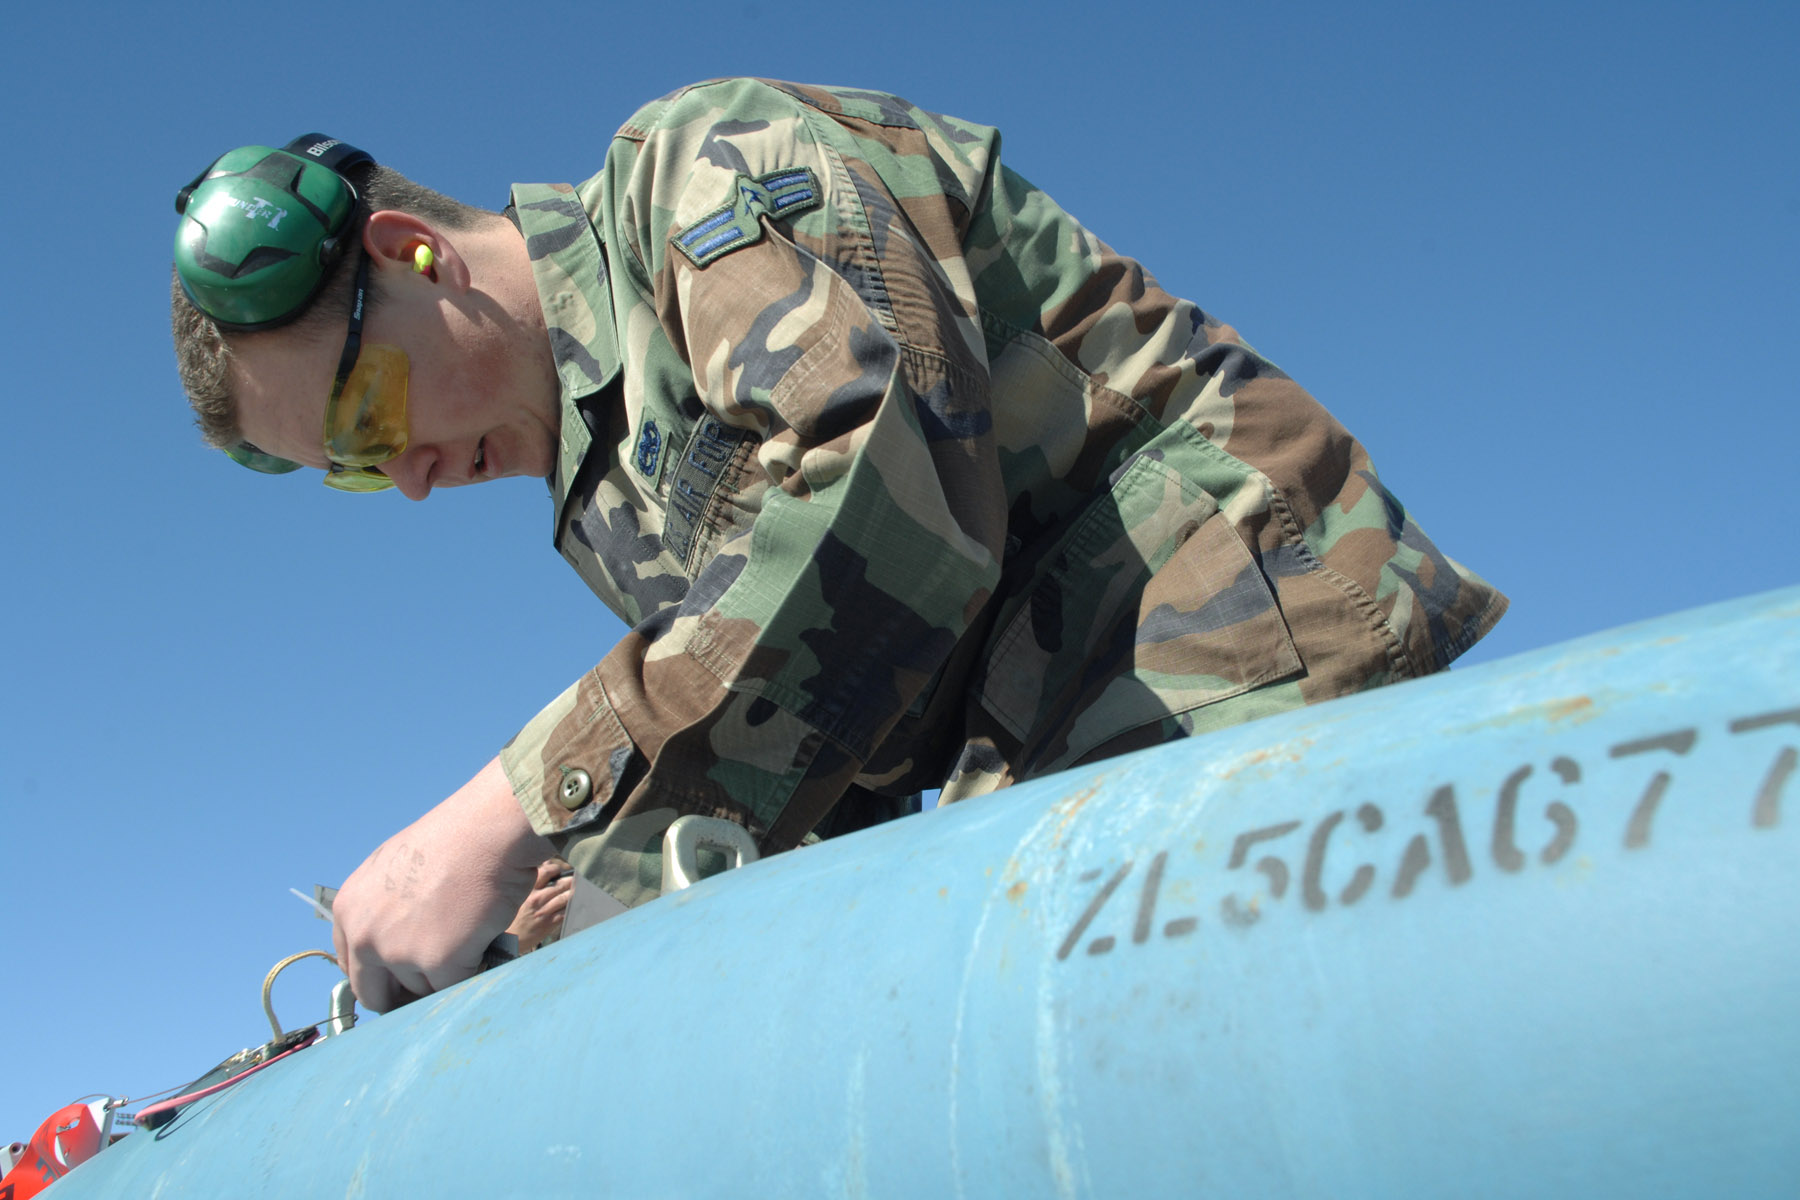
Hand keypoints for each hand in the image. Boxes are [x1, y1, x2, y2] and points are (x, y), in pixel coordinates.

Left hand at [331, 757, 553, 1011]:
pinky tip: (484, 940)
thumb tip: (397, 941)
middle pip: (375, 995)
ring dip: (446, 974)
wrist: (487, 830)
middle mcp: (365, 936)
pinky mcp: (438, 963)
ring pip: (422, 991)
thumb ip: (382, 909)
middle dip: (402, 997)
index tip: (400, 977)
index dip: (378, 975)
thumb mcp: (394, 870)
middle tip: (431, 985)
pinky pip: (454, 987)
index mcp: (349, 911)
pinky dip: (473, 970)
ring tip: (469, 936)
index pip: (351, 967)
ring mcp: (400, 952)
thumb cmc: (453, 839)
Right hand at [505, 858, 573, 952]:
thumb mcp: (521, 894)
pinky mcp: (549, 923)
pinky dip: (574, 907)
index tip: (561, 870)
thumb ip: (535, 879)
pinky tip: (579, 904)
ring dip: (576, 893)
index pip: (546, 871)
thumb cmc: (517, 913)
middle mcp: (536, 899)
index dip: (557, 869)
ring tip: (584, 889)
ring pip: (565, 898)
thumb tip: (548, 863)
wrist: (510, 937)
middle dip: (572, 880)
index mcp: (528, 889)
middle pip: (561, 884)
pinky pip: (566, 912)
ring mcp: (544, 911)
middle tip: (580, 878)